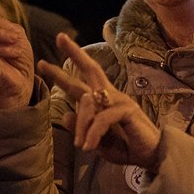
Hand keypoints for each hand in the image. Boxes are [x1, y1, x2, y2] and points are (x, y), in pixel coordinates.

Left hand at [36, 33, 160, 168]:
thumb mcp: (97, 141)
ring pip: (88, 102)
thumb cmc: (126, 147)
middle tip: (59, 37)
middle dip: (74, 53)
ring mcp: (120, 100)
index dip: (62, 74)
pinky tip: (89, 147)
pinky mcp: (128, 110)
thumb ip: (83, 129)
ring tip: (80, 146)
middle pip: (91, 69)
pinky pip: (101, 118)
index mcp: (101, 102)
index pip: (81, 82)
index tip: (43, 63)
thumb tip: (66, 115)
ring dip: (81, 126)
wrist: (151, 156)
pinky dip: (93, 133)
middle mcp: (110, 96)